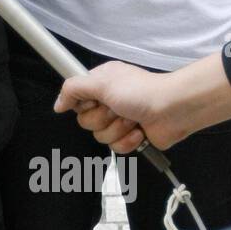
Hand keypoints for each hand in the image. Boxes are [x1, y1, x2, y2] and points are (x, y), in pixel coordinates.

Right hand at [54, 61, 169, 152]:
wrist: (173, 109)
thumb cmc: (141, 91)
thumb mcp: (101, 82)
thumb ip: (74, 89)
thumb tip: (58, 104)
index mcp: (100, 84)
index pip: (76, 100)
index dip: (83, 104)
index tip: (94, 101)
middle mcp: (108, 101)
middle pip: (86, 122)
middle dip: (103, 118)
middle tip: (118, 108)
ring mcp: (120, 120)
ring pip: (100, 136)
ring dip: (117, 129)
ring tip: (132, 118)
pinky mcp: (130, 137)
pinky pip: (116, 148)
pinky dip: (128, 141)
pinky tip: (139, 131)